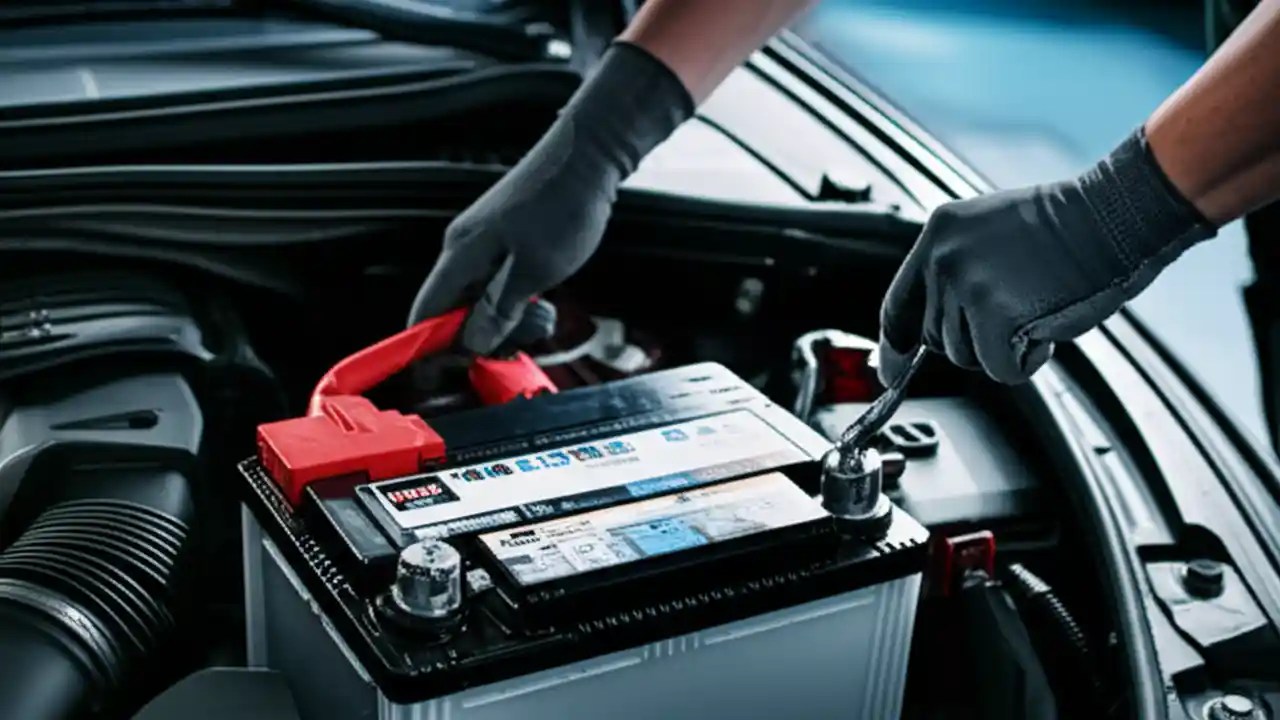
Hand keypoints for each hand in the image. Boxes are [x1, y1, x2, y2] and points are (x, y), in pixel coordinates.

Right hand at [408, 42, 691, 354]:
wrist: (588, 157)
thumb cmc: (562, 206)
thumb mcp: (535, 270)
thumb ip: (500, 308)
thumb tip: (473, 341)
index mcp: (461, 254)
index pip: (425, 312)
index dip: (428, 348)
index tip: (442, 376)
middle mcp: (465, 249)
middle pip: (456, 311)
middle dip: (486, 335)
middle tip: (523, 336)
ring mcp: (486, 244)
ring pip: (483, 300)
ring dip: (511, 318)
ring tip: (544, 311)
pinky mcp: (507, 241)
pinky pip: (501, 284)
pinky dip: (520, 299)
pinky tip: (545, 296)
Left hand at [878, 129, 1216, 384]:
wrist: (1115, 215)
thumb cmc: (1071, 226)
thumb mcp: (990, 234)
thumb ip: (958, 271)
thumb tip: (939, 323)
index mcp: (938, 234)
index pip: (898, 303)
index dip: (895, 344)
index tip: (891, 371)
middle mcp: (943, 258)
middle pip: (935, 337)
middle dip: (973, 339)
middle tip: (1016, 310)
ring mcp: (967, 286)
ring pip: (966, 355)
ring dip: (1002, 347)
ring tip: (1036, 306)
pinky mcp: (995, 315)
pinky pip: (997, 368)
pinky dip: (1025, 362)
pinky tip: (1045, 328)